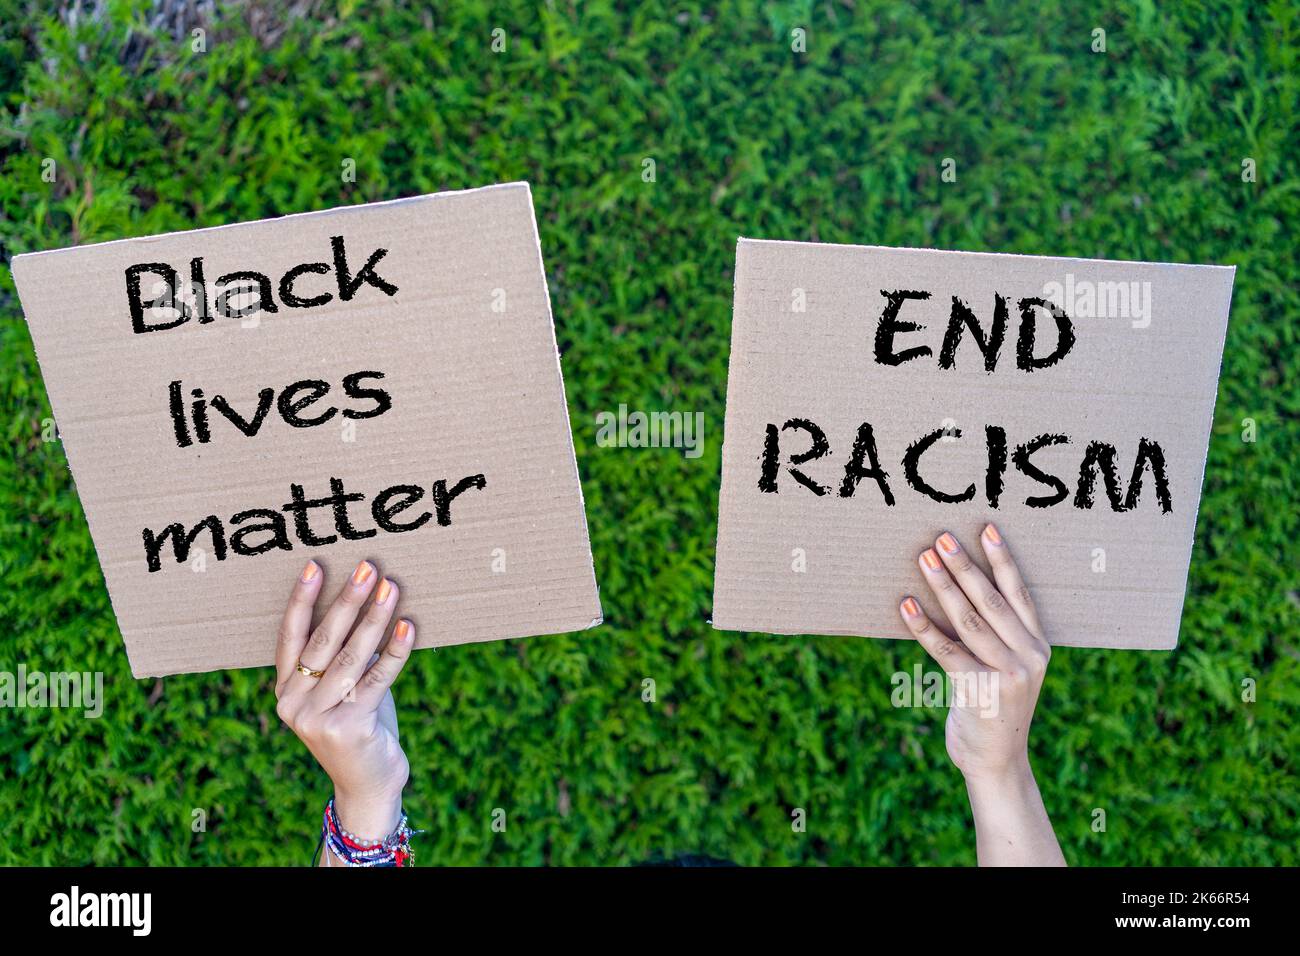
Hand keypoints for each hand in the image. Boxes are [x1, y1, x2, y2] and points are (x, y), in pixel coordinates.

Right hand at [274, 559, 414, 846]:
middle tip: (367, 567)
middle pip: (323, 640)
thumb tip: (372, 599)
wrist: (369, 785)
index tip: (315, 565)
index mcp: (285, 690)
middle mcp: (293, 704)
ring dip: (375, 618)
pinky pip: (378, 679)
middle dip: (347, 600)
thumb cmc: (361, 725)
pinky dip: (397, 651)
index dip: (302, 599)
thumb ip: (345, 655)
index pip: (290, 636)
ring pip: (352, 657)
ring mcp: (318, 719)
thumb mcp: (344, 688)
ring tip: (392, 587)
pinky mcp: (349, 728)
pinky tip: (409, 626)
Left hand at [898, 524, 1048, 778]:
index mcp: (1038, 646)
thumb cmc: (992, 708)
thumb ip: (997, 637)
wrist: (995, 762)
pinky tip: (905, 606)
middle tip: (942, 537)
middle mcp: (1029, 657)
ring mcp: (1007, 675)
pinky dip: (923, 626)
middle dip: (965, 566)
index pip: (1020, 594)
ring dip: (943, 587)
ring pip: (969, 621)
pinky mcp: (980, 691)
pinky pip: (946, 651)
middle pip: (992, 601)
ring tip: (923, 559)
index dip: (1003, 561)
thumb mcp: (1007, 670)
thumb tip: (958, 590)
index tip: (986, 529)